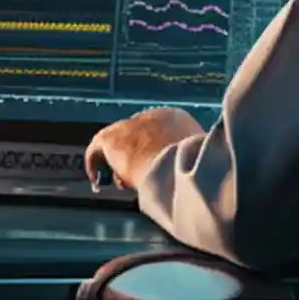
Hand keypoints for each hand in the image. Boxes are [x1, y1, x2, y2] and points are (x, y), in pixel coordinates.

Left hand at [84, 106, 203, 190]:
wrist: (176, 165)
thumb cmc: (196, 168)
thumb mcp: (203, 160)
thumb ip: (196, 161)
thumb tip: (204, 176)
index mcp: (175, 118)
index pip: (158, 133)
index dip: (154, 153)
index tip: (155, 169)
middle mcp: (150, 116)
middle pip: (137, 138)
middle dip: (136, 158)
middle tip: (137, 179)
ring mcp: (129, 126)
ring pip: (119, 144)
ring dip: (119, 163)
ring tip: (122, 183)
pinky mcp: (110, 138)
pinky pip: (97, 149)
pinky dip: (95, 162)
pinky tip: (96, 178)